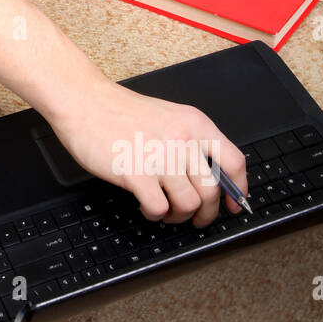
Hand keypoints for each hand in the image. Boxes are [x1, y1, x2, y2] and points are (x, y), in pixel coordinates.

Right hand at [46, 81, 248, 226]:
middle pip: (212, 190)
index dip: (238, 189)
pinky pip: (159, 208)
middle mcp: (182, 140)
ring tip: (167, 213)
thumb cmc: (120, 111)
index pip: (234, 162)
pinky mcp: (136, 173)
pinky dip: (154, 214)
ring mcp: (160, 158)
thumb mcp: (168, 117)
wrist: (84, 102)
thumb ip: (190, 141)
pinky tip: (145, 205)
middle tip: (196, 219)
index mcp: (195, 124)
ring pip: (188, 204)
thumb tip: (208, 176)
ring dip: (179, 217)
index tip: (234, 204)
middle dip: (206, 213)